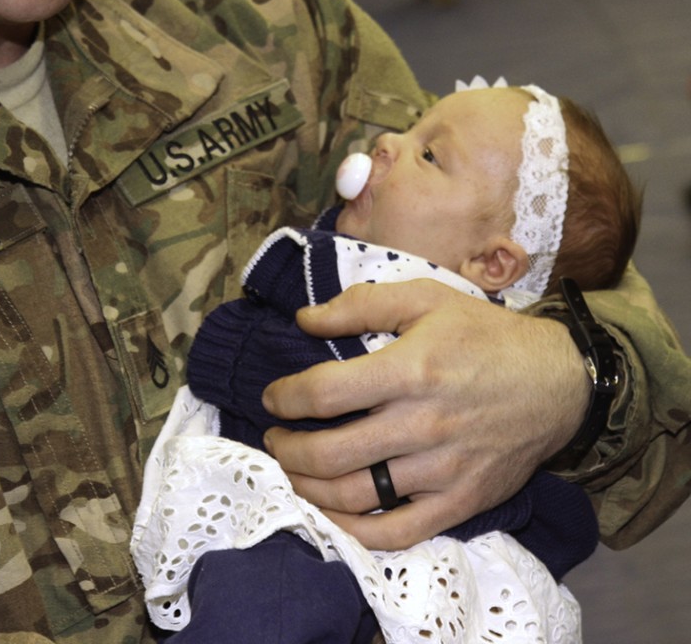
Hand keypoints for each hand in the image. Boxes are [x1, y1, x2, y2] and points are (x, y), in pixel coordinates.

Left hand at [260, 279, 588, 549]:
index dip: (285, 398)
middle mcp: (423, 425)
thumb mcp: (424, 299)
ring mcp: (443, 470)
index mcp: (410, 370)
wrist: (559, 381)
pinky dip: (355, 532)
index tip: (272, 398)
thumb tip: (303, 319)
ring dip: (308, 489)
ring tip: (292, 472)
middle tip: (274, 439)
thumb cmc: (484, 335)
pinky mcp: (462, 502)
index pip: (324, 393)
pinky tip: (332, 515)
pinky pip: (398, 532)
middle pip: (330, 453)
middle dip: (286, 450)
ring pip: (355, 496)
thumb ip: (359, 305)